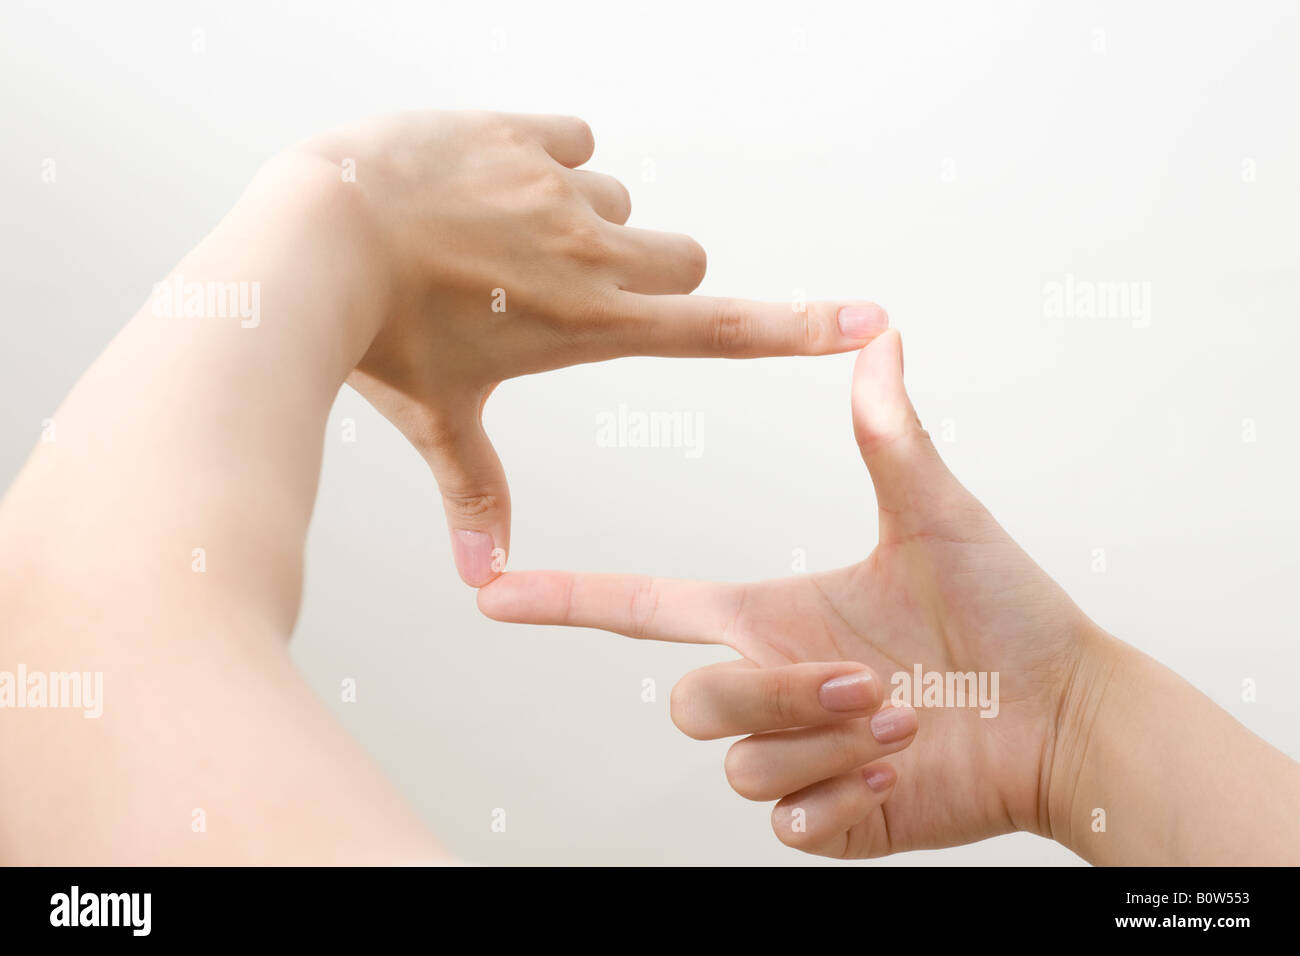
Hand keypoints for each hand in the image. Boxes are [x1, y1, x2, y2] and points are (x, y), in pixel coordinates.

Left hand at [260, 111, 888, 584]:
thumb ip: (473, 490)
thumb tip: (480, 580)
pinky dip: (546, 156)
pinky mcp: (523, 132)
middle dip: (645, 271)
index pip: (719, 330)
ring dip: (580, 214)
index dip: (800, 328)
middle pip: (680, 256)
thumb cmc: (381, 339)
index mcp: (590, 324)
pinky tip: (482, 182)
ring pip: (616, 194)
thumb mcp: (440, 419)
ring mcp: (561, 186)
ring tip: (497, 235)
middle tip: (566, 282)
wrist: (317, 241)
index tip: (870, 320)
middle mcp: (595, 253)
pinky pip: (573, 136)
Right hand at [478, 329, 1110, 857]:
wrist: (1063, 713)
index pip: (643, 607)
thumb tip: (880, 338)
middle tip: (872, 681)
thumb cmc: (1008, 613)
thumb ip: (890, 434)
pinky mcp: (829, 814)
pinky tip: (898, 773)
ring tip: (904, 718)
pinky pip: (784, 822)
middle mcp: (772, 683)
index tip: (494, 590)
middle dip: (776, 694)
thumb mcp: (939, 518)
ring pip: (741, 765)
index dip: (567, 597)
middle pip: (691, 706)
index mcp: (770, 615)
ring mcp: (797, 754)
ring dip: (827, 743)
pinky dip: (843, 798)